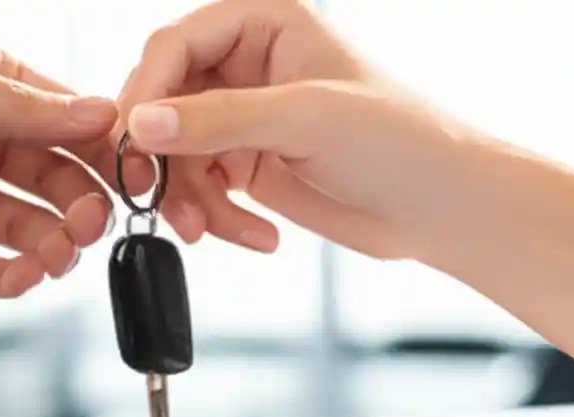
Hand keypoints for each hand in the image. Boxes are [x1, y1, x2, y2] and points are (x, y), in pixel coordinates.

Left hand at [0, 16, 152, 296]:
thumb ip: (11, 107)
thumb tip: (98, 115)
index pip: (62, 117)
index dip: (102, 145)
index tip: (136, 172)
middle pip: (51, 176)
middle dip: (82, 201)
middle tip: (94, 222)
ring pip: (20, 226)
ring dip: (50, 242)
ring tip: (60, 255)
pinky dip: (3, 277)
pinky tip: (23, 278)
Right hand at [116, 0, 487, 259]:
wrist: (443, 208)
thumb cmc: (400, 140)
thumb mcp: (306, 119)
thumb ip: (219, 119)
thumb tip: (141, 124)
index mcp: (265, 23)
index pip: (176, 45)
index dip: (146, 92)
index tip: (130, 141)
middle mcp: (250, 66)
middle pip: (165, 103)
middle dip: (161, 156)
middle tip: (151, 196)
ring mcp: (248, 120)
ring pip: (178, 154)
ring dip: (186, 197)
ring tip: (209, 229)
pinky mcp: (251, 167)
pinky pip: (203, 190)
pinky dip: (218, 218)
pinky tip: (257, 236)